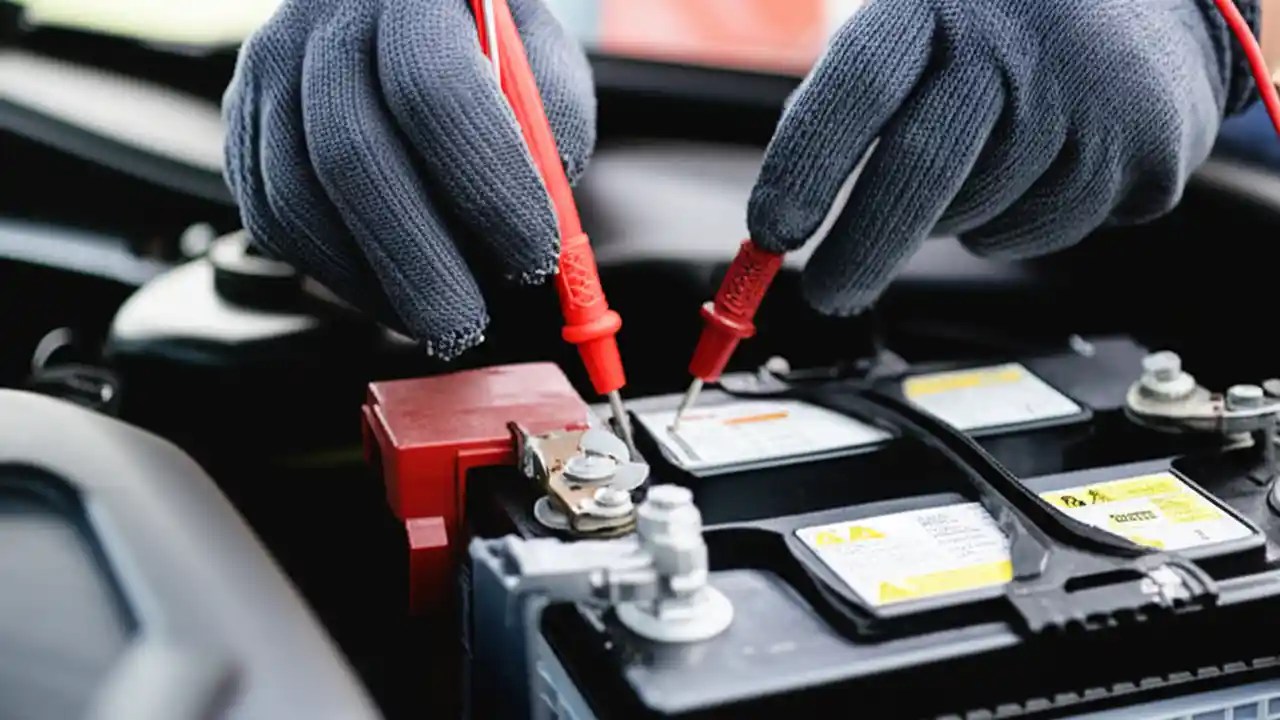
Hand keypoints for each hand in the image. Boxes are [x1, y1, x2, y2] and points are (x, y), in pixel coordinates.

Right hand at [222, 0, 594, 358]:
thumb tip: (547, 242)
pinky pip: (271, 217)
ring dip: (372, 282)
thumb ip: (550, 140)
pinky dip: (334, 274)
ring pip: (297, 197)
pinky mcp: (242, 120)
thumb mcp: (542, 67)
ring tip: (436, 319)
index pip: (436, 91)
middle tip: (469, 323)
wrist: (400, 7)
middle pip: (350, 153)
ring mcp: (268, 68)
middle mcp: (323, 19)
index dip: (486, 187)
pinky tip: (388, 294)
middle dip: (418, 261)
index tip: (532, 257)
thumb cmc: (487, 46)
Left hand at [747, 0, 1259, 314]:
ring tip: (983, 156)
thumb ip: (850, 107)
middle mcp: (1019, 40)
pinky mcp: (1146, 150)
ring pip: (977, 216)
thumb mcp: (920, 23)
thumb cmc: (1003, 25)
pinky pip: (1039, 234)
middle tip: (828, 293)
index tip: (772, 233)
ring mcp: (1091, 94)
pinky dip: (1014, 225)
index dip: (807, 167)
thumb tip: (779, 225)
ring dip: (951, 219)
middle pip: (920, 170)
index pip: (858, 86)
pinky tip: (1040, 167)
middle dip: (861, 251)